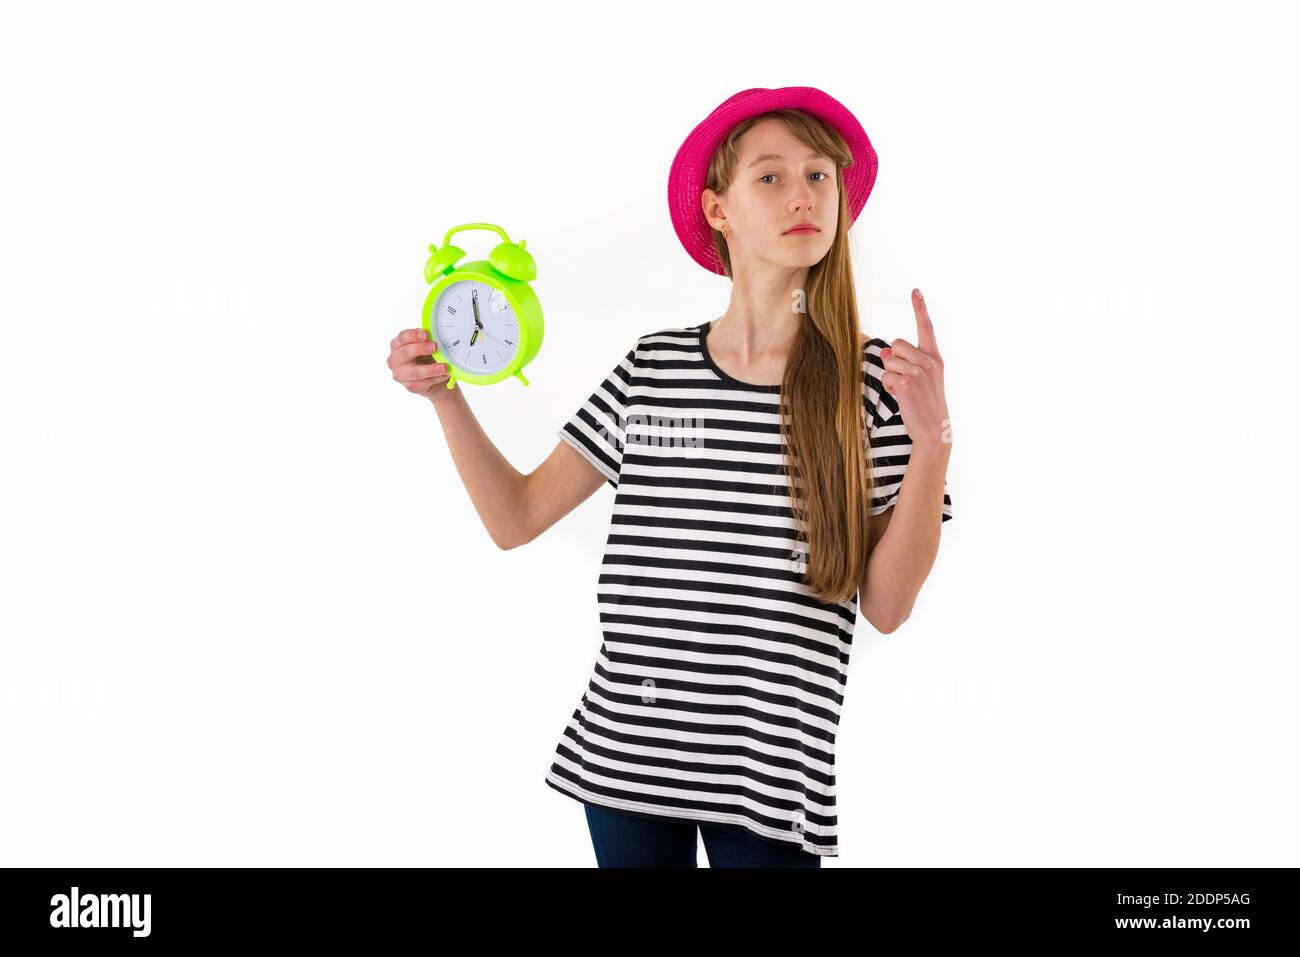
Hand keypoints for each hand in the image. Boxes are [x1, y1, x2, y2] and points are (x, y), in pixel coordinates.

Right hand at [388, 328, 454, 403]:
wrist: (436, 377)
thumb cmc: (429, 358)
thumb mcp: (429, 347)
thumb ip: (429, 342)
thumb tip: (438, 338)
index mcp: (398, 345)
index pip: (402, 337)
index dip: (413, 335)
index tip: (425, 334)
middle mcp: (395, 359)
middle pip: (405, 353)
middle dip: (420, 349)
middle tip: (435, 346)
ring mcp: (400, 374)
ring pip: (414, 371)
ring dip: (430, 369)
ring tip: (444, 367)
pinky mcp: (409, 386)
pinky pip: (422, 383)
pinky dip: (435, 379)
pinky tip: (443, 376)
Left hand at [879, 289, 950, 448]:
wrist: (934, 429)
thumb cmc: (924, 404)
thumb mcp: (919, 379)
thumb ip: (905, 361)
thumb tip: (885, 353)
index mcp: (935, 358)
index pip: (926, 328)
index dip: (920, 309)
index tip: (915, 291)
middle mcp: (929, 361)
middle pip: (896, 345)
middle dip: (894, 361)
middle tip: (905, 381)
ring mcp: (919, 372)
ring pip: (889, 361)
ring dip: (891, 376)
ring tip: (905, 392)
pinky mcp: (907, 383)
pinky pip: (887, 376)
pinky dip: (889, 387)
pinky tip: (902, 398)